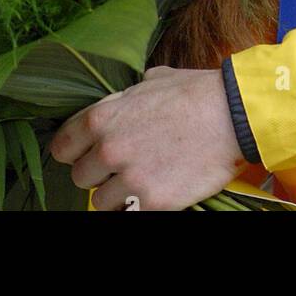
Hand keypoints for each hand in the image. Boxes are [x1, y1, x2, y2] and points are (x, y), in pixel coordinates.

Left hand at [48, 66, 246, 210]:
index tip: (86, 154)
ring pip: (100, 202)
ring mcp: (129, 179)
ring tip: (140, 181)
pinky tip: (155, 192)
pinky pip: (129, 214)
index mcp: (103, 117)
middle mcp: (109, 149)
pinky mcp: (152, 202)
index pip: (63, 146)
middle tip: (121, 166)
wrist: (232, 115)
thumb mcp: (153, 80)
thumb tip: (124, 98)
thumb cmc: (196, 93)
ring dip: (117, 195)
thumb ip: (128, 95)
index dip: (74, 151)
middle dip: (99, 173)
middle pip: (80, 177)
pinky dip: (139, 206)